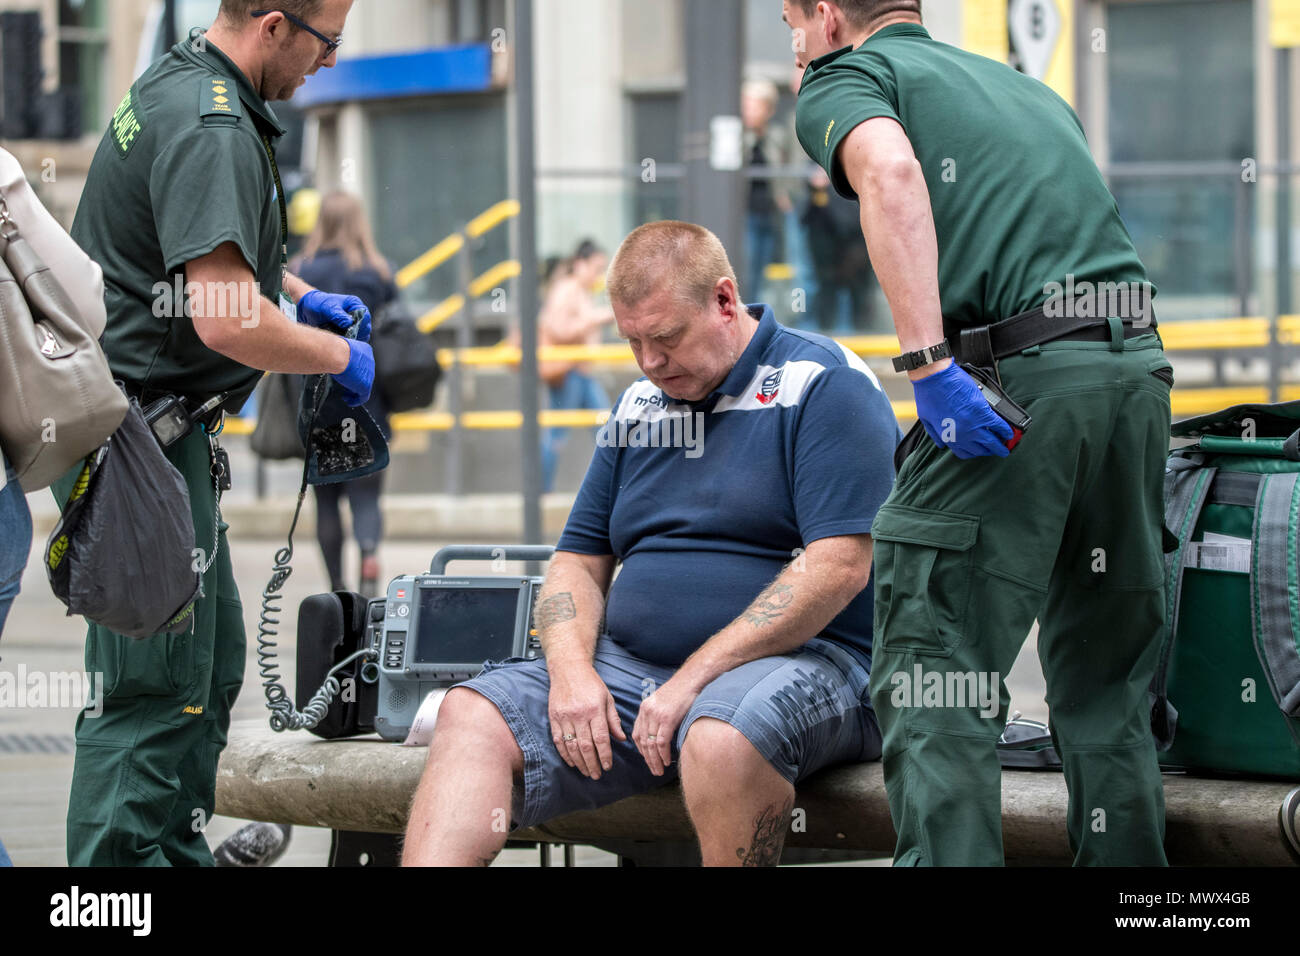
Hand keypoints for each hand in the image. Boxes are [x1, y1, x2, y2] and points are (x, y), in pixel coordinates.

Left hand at [298, 290, 371, 341]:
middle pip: (365, 329)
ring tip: (338, 338)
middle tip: (343, 337)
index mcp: (355, 304)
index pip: (365, 317)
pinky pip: (353, 342)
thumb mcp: (326, 307)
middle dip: (355, 334)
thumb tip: (349, 323)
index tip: (349, 330)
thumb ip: (337, 315)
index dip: (359, 325)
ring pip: (360, 337)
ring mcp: (354, 325)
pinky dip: (347, 343)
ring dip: (351, 340)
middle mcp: (357, 315)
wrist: (307, 309)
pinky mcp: (349, 333)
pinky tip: (337, 341)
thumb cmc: (318, 303)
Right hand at [331, 338, 373, 406]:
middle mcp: (370, 362)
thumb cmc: (334, 349)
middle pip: (364, 375)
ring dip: (354, 391)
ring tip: (346, 395)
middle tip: (345, 385)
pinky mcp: (365, 385)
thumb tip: (335, 352)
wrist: (336, 355)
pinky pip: (362, 397)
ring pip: (363, 386)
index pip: (363, 363)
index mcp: (366, 350)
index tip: (348, 374)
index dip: (356, 370)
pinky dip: (355, 400)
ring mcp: (369, 374)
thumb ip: (342, 352)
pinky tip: (348, 401)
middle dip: (355, 381)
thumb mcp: (340, 346)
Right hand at [547, 663, 625, 779]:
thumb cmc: (591, 683)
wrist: (568, 669)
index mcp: (595, 710)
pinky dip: (564, 754)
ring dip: (579, 762)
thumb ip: (613, 720)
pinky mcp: (554, 717)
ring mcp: (565, 717)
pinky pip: (558, 740)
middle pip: (586, 746)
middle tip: (597, 775)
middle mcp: (579, 715)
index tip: (608, 767)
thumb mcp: (607, 698)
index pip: (601, 738)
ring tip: (586, 772)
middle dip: (592, 764)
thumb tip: (621, 739)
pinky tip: (572, 762)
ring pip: (571, 746)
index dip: (604, 755)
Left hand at [631, 676, 699, 775]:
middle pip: (642, 741)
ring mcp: (656, 715)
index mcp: (644, 708)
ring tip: (659, 770)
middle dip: (647, 759)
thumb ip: (658, 716)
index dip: (641, 749)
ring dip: (654, 760)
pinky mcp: (668, 718)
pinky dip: (663, 754)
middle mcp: (647, 712)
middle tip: (654, 770)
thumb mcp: (663, 703)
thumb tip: (660, 734)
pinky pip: (662, 742)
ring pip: (651, 744)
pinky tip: (666, 761)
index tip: (648, 759)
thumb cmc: (682, 691)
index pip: (637, 734)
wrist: (692, 678)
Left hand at [911, 361, 1012, 458]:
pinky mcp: (983, 412)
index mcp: (948, 436)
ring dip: (1000, 445)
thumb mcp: (926, 419)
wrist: (935, 377)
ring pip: (992, 441)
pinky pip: (999, 425)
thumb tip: (942, 444)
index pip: (964, 452)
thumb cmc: (928, 394)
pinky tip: (1010, 432)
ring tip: (1006, 445)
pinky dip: (1006, 429)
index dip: (974, 452)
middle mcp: (962, 435)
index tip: (979, 450)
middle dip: (989, 451)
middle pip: (980, 449)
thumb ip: (935, 433)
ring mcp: (973, 425)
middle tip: (996, 449)